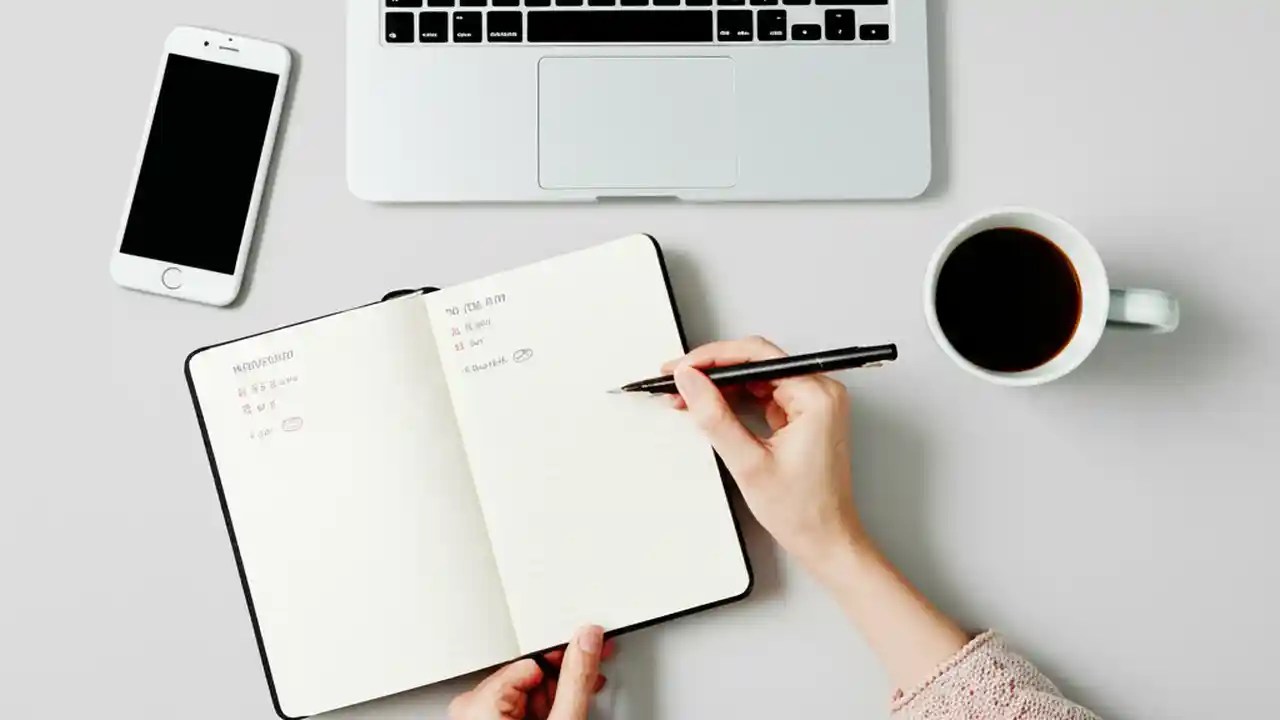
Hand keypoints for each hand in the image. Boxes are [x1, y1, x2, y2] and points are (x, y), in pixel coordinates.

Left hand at [448, 625, 613, 719]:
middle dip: (567, 670)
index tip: (593, 645)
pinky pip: (520, 703)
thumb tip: (587, 640)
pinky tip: (566, 701)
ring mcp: (478, 716)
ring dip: (560, 686)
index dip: (568, 653)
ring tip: (588, 687)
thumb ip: (576, 679)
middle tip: (596, 665)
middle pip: (533, 671)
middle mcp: (472, 707)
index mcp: (479, 702)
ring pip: (529, 687)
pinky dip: (545, 702)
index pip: (534, 658)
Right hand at [663, 337, 866, 578]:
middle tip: (678, 381)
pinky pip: (765, 395)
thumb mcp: (748, 463)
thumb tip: (690, 381)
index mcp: (816, 397)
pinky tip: (711, 408)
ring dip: (722, 386)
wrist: (826, 540)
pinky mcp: (805, 415)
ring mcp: (814, 404)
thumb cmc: (803, 511)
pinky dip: (737, 400)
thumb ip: (715, 417)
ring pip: (758, 378)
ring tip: (688, 396)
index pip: (758, 355)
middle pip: (757, 363)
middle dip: (713, 371)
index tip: (683, 367)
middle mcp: (821, 393)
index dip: (713, 357)